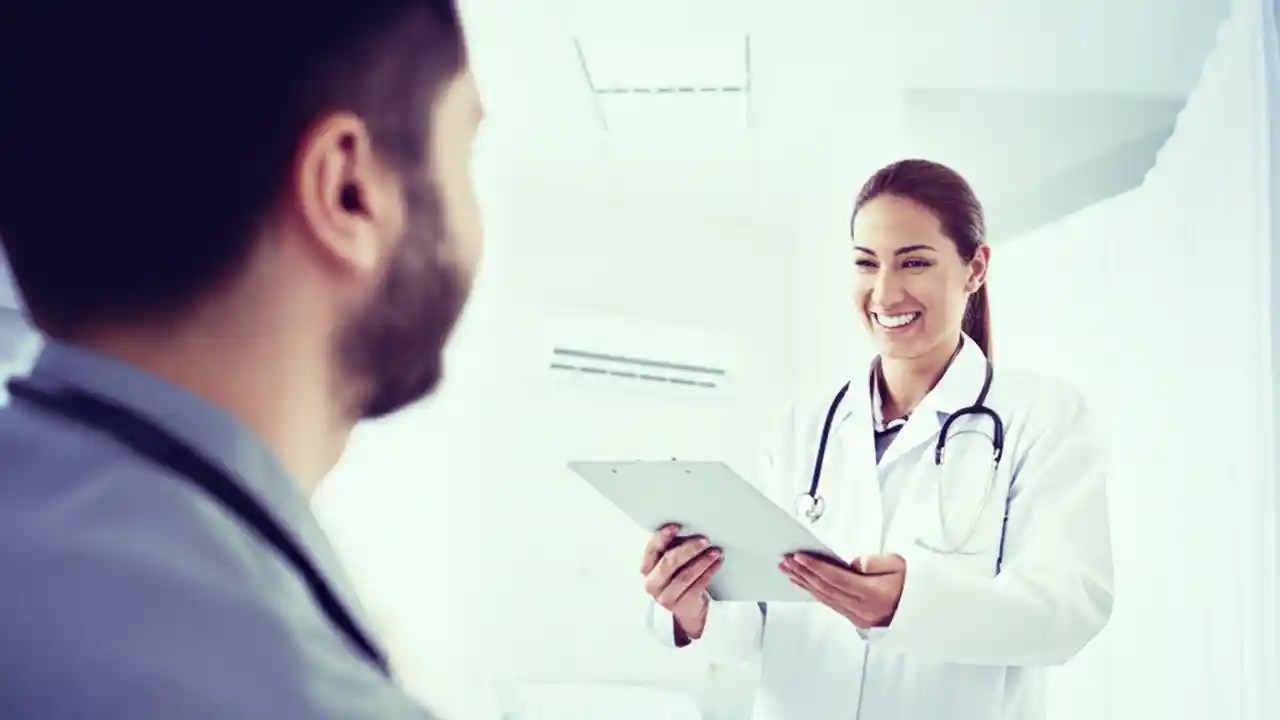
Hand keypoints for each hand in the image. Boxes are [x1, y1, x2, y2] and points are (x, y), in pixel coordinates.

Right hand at [641, 524, 723, 640]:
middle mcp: (653, 583)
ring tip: (715, 551)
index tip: (675, 527)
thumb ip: (674, 547)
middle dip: (688, 549)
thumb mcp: (673, 562)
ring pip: (685, 576)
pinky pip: (697, 587)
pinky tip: (717, 563)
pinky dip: (709, 573)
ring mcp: (666, 597)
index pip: (651, 550)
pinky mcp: (682, 605)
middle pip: (669, 563)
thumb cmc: (679, 577)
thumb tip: (690, 529)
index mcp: (647, 568)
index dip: (662, 538)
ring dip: (702, 561)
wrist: (687, 608)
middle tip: (704, 540)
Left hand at [780, 553, 906, 628]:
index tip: (799, 557)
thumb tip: (852, 563)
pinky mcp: (857, 620)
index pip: (835, 578)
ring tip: (789, 572)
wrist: (927, 613)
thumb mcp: (900, 566)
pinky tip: (806, 586)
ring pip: (825, 598)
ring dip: (805, 584)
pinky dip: (816, 593)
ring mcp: (858, 617)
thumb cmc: (915, 587)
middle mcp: (862, 608)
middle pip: (825, 589)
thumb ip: (874, 562)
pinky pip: (831, 605)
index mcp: (872, 593)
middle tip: (785, 562)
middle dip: (803, 573)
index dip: (815, 567)